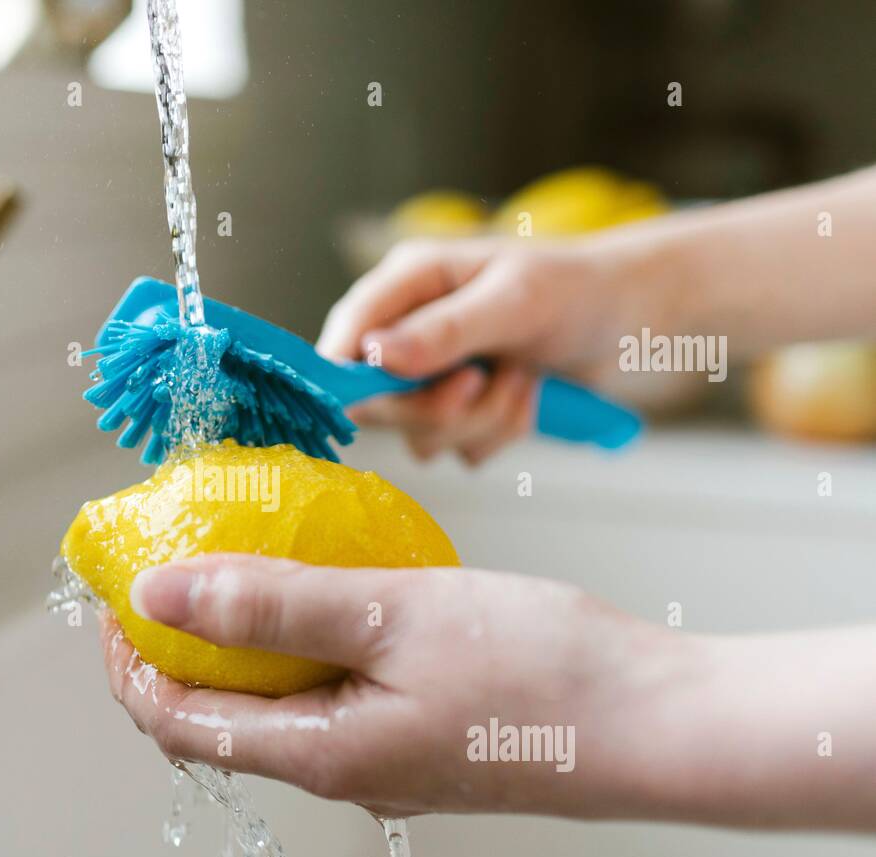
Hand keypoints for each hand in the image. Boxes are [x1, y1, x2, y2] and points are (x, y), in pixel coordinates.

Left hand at [100, 552, 680, 818]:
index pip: (175, 722)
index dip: (126, 659)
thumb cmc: (540, 672)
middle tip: (173, 565)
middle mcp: (341, 770)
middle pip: (218, 717)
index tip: (117, 591)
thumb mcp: (391, 615)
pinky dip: (309, 642)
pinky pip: (336, 691)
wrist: (660, 720)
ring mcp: (384, 758)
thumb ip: (271, 604)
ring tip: (246, 565)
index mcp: (317, 755)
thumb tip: (159, 591)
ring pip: (279, 703)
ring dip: (244, 642)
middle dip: (176, 649)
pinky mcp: (423, 735)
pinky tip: (333, 588)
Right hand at [316, 238, 649, 462]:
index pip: (348, 334)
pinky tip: (529, 394)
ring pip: (419, 435)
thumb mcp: (515, 301)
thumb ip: (445, 331)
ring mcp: (434, 375)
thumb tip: (374, 356)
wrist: (634, 319)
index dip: (346, 376)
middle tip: (481, 381)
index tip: (367, 402)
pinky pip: (459, 449)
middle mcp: (410, 330)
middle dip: (438, 405)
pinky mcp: (462, 410)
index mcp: (409, 283)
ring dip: (481, 419)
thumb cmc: (578, 290)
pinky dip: (501, 433)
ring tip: (523, 378)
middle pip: (376, 400)